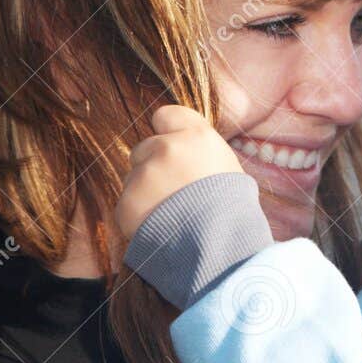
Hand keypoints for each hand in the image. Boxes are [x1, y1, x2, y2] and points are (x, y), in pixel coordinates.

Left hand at [114, 105, 244, 240]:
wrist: (223, 247)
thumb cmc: (234, 210)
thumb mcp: (228, 168)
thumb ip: (201, 152)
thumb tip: (186, 150)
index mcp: (196, 136)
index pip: (164, 115)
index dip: (166, 132)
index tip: (170, 149)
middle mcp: (167, 148)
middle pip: (143, 149)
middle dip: (153, 168)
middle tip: (176, 194)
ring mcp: (144, 175)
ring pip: (133, 179)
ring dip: (145, 194)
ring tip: (173, 216)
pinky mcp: (128, 202)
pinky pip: (127, 206)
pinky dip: (139, 218)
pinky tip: (162, 228)